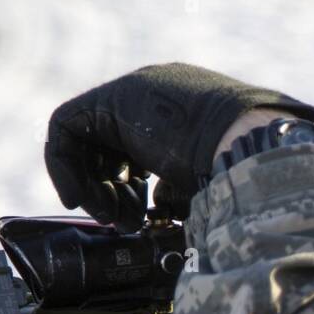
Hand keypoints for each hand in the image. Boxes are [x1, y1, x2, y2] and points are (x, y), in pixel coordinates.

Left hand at [45, 63, 313, 222]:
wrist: (249, 149)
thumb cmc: (239, 177)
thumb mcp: (202, 185)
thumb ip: (173, 189)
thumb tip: (155, 206)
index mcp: (180, 114)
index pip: (133, 148)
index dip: (125, 187)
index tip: (134, 218)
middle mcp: (156, 95)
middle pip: (106, 144)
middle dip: (107, 189)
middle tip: (121, 222)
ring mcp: (135, 91)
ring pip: (84, 138)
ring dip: (91, 184)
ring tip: (111, 217)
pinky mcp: (113, 97)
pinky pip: (66, 127)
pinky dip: (64, 166)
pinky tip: (81, 199)